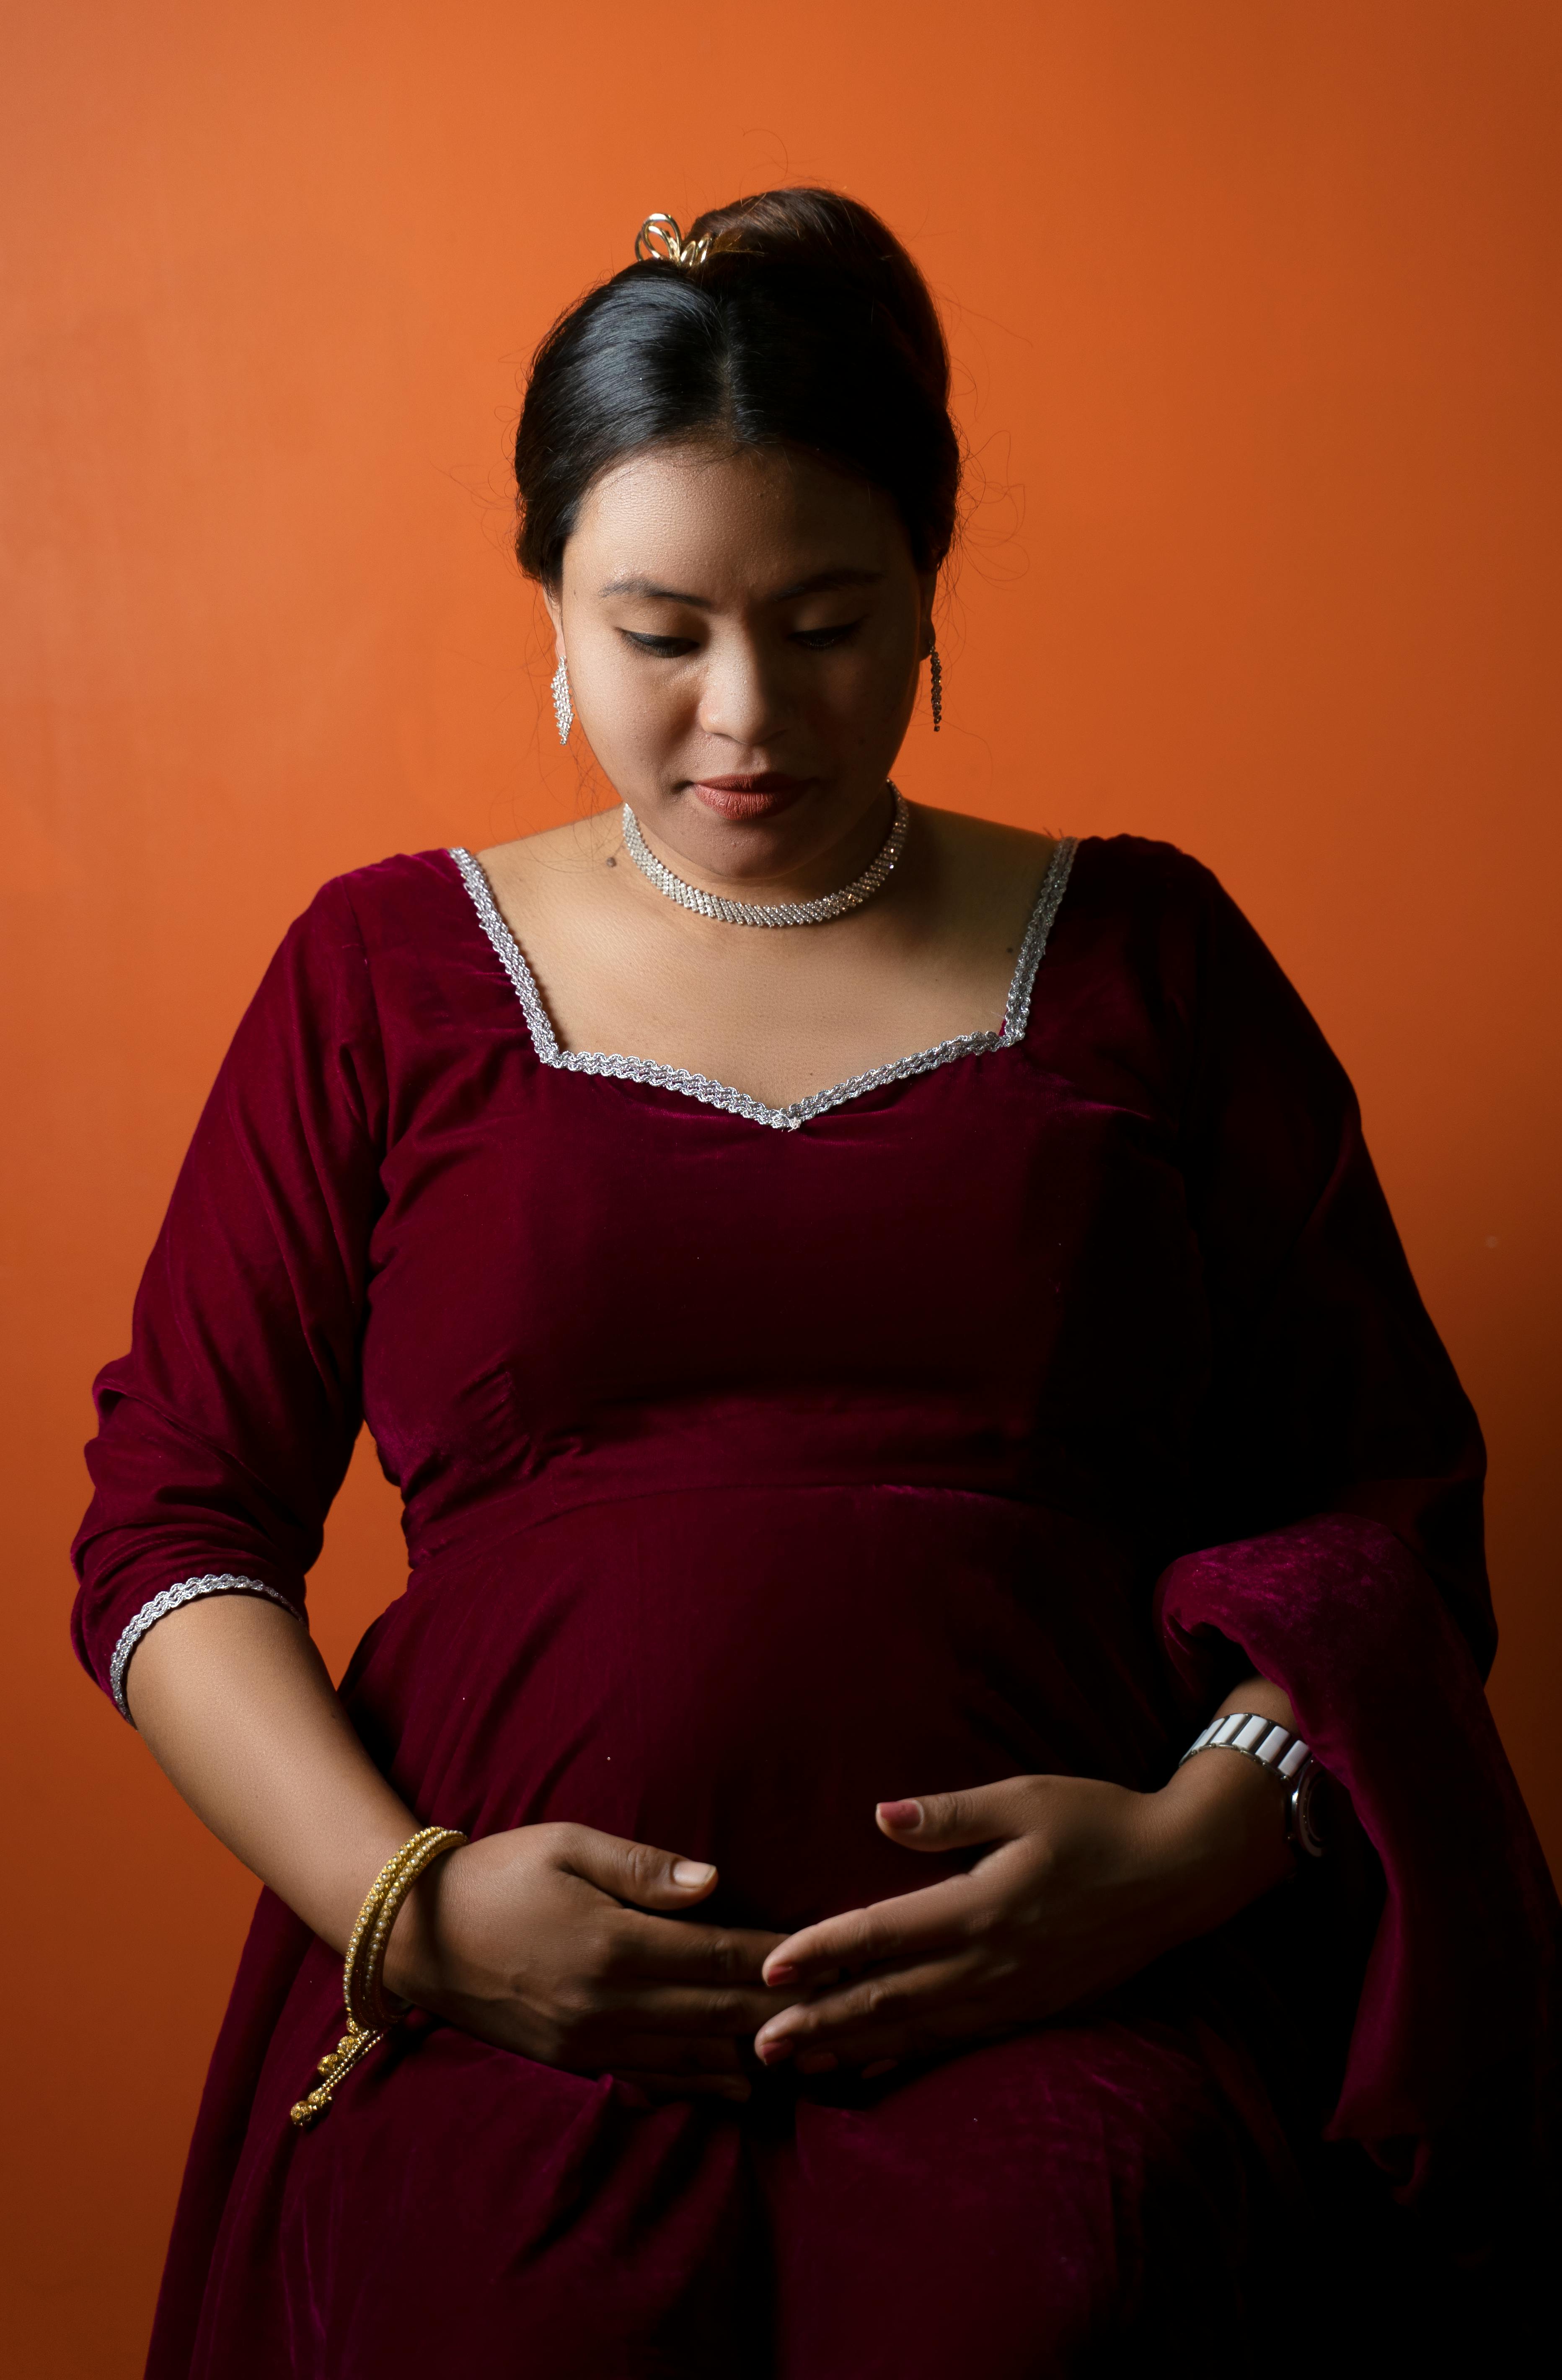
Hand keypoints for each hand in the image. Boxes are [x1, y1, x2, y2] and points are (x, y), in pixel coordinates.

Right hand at [387, 1822, 799, 2101]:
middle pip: (720, 2012)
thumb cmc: (499, 1872)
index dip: (783, 1958)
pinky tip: (740, 2083)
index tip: (834, 1954)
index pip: (722, 1954)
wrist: (419, 1933)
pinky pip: (652, 2079)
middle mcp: (608, 2002)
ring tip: (811, 2049)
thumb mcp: (568, 1845)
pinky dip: (702, 2082)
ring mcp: (590, 2041)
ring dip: (753, 2053)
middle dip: (785, 2010)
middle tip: (846, 2007)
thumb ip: (644, 1867)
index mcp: (614, 1942)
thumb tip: (715, 1882)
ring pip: (694, 2056)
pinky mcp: (574, 2061)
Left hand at [752, 1762, 1294, 2074]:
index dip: (821, 1951)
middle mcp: (991, 1960)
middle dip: (819, 2021)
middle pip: (889, 1999)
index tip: (768, 1970)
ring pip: (917, 2030)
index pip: (883, 1934)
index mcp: (980, 1905)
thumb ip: (950, 1814)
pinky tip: (870, 2073)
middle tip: (756, 2045)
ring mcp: (1012, 1993)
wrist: (1179, 1871)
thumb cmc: (1097, 1821)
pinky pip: (956, 2042)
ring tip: (796, 2066)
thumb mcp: (1025, 1799)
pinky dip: (907, 2058)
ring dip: (853, 2048)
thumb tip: (881, 1815)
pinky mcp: (1031, 2007)